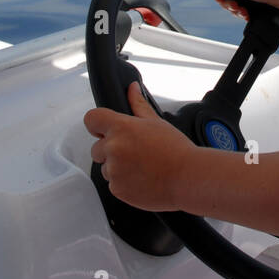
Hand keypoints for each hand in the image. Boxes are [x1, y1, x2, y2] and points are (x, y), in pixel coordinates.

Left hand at [84, 82, 195, 211]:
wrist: (187, 178)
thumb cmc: (176, 150)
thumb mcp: (156, 122)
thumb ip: (138, 104)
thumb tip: (132, 88)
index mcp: (121, 128)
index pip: (92, 119)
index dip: (97, 125)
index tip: (103, 129)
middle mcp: (113, 148)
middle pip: (97, 148)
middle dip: (110, 150)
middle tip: (134, 153)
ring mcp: (114, 170)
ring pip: (105, 168)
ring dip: (117, 168)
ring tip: (141, 167)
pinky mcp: (117, 189)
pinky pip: (113, 184)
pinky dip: (124, 183)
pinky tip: (142, 178)